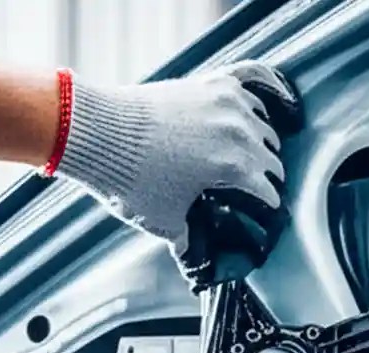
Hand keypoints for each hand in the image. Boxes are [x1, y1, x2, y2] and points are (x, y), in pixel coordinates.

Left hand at [54, 62, 296, 252]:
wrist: (98, 132)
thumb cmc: (130, 179)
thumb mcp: (162, 219)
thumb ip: (184, 238)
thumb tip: (189, 253)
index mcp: (235, 166)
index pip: (268, 190)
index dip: (267, 206)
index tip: (265, 212)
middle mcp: (238, 131)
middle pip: (269, 157)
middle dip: (267, 175)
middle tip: (259, 185)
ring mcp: (226, 102)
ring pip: (262, 123)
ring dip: (261, 140)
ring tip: (255, 152)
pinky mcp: (208, 82)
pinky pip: (246, 87)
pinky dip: (251, 101)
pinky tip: (247, 112)